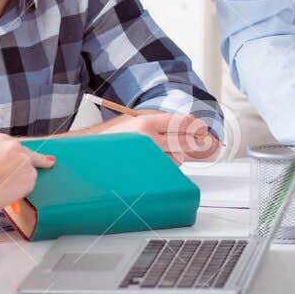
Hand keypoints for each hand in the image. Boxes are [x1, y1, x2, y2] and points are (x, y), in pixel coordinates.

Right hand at [0, 133, 49, 211]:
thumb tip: (5, 167)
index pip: (14, 144)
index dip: (20, 152)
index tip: (28, 153)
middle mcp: (14, 146)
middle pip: (27, 154)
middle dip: (34, 161)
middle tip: (48, 162)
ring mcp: (24, 160)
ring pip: (29, 169)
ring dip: (22, 177)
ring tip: (3, 187)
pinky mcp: (30, 175)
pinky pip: (30, 182)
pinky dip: (23, 188)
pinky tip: (8, 191)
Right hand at [94, 111, 219, 163]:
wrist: (93, 155)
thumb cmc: (113, 138)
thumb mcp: (135, 121)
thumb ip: (159, 123)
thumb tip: (189, 126)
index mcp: (145, 123)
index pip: (180, 122)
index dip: (195, 125)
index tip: (202, 127)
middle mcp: (147, 139)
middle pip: (184, 141)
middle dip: (194, 141)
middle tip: (201, 141)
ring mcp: (147, 157)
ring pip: (177, 157)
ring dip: (177, 155)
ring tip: (164, 152)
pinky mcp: (146, 171)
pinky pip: (167, 169)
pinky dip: (168, 166)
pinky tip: (158, 162)